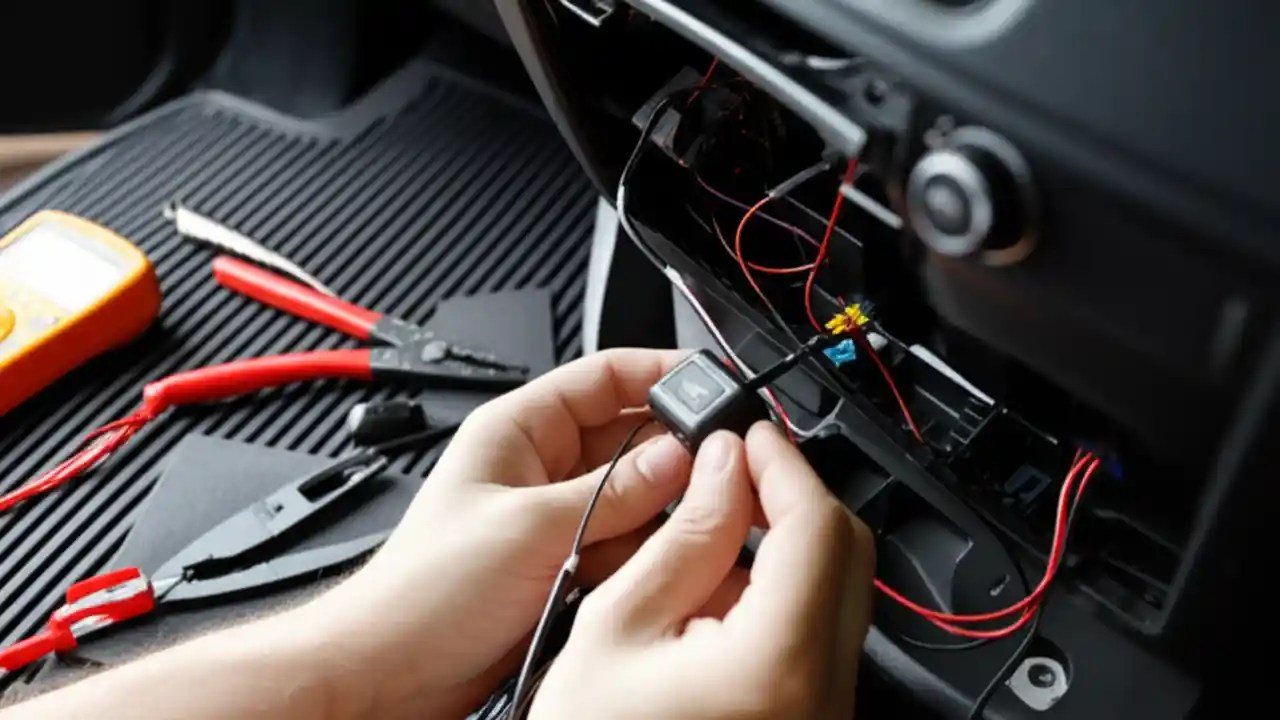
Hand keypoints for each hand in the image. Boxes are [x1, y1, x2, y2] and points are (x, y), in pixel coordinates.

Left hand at [296, 349, 696, 718]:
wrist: (395, 672)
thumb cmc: (424, 591)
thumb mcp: (528, 527)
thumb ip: (611, 491)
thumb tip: (679, 456)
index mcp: (520, 430)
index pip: (604, 377)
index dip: (660, 374)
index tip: (713, 384)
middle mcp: (544, 468)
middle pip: (631, 439)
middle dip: (674, 455)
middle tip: (719, 468)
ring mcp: (560, 518)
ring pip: (639, 498)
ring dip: (663, 512)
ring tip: (689, 525)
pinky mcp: (570, 565)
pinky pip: (629, 547)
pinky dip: (650, 556)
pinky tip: (663, 566)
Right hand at [530, 423, 875, 719]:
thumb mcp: (615, 629)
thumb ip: (682, 538)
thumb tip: (722, 468)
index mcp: (779, 665)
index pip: (818, 528)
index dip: (785, 464)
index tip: (753, 434)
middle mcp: (823, 695)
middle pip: (845, 557)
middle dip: (792, 499)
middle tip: (735, 470)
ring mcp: (825, 713)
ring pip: (837, 595)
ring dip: (785, 547)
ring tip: (710, 533)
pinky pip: (818, 639)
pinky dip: (780, 598)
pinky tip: (716, 594)